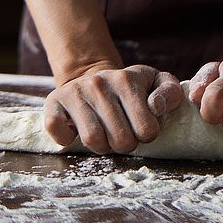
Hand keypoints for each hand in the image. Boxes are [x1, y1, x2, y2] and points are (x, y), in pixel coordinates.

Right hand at [44, 63, 182, 153]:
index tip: (140, 125)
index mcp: (126, 80)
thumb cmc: (128, 88)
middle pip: (121, 141)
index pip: (147, 130)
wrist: (89, 77)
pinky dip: (69, 141)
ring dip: (100, 145)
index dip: (145, 135)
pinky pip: (61, 136)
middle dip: (124, 144)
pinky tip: (77, 129)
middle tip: (120, 131)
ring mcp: (74, 92)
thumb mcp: (154, 82)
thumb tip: (157, 106)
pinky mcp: (52, 103)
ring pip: (93, 141)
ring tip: (103, 131)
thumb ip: (169, 91)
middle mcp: (99, 83)